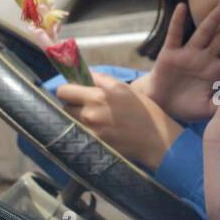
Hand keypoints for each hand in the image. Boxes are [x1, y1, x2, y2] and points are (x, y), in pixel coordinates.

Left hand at [57, 72, 180, 168]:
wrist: (156, 140)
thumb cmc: (144, 111)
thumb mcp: (124, 88)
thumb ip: (101, 79)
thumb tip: (84, 73)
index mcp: (97, 96)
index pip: (63, 91)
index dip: (68, 90)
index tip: (76, 92)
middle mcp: (89, 114)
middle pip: (65, 107)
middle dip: (73, 105)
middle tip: (88, 106)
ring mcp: (90, 132)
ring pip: (71, 121)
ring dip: (78, 119)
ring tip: (96, 119)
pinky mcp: (93, 145)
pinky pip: (80, 134)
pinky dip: (85, 131)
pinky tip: (100, 131)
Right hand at [149, 1, 219, 123]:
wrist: (162, 109)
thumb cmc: (188, 108)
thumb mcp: (209, 109)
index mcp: (216, 71)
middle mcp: (204, 59)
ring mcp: (187, 55)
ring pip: (203, 33)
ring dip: (213, 19)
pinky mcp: (169, 54)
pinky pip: (174, 35)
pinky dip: (176, 21)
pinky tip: (181, 6)